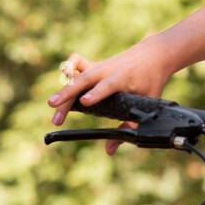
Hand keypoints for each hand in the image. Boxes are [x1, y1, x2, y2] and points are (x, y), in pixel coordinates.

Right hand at [47, 37, 172, 155]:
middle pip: (85, 81)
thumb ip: (128, 125)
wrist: (153, 54)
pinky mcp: (95, 65)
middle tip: (54, 106)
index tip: (85, 102)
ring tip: (52, 104)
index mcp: (124, 77)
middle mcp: (109, 70)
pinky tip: (62, 77)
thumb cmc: (151, 80)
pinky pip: (78, 63)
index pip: (108, 86)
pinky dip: (68, 68)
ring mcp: (100, 66)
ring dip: (64, 89)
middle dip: (69, 94)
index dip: (96, 94)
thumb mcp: (147, 101)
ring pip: (78, 76)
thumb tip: (109, 150)